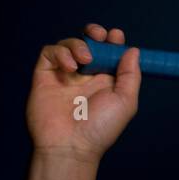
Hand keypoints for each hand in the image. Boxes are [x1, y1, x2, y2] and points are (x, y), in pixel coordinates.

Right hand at [26, 22, 140, 160]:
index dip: (113, 41)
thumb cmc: (100, 128)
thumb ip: (130, 75)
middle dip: (94, 34)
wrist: (70, 145)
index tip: (116, 36)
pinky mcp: (45, 76)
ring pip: (69, 45)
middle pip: (89, 44)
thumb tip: (133, 50)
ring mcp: (64, 75)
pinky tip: (70, 68)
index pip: (109, 53)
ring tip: (86, 59)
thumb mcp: (125, 101)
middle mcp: (85, 76)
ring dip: (78, 44)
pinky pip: (49, 53)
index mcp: (106, 81)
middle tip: (98, 35)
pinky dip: (60, 53)